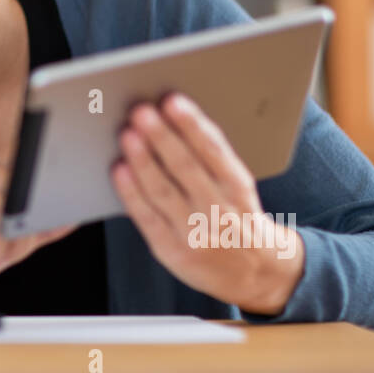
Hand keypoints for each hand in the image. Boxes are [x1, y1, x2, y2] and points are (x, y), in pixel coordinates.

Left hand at [110, 92, 304, 314]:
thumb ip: (211, 157)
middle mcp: (218, 209)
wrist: (254, 271)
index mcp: (238, 186)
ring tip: (127, 134)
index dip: (192, 124)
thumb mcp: (237, 184)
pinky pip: (147, 218)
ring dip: (143, 161)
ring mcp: (194, 232)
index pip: (214, 150)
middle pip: (186, 167)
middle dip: (162, 136)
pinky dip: (131, 193)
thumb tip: (174, 117)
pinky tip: (119, 170)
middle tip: (142, 111)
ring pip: (164, 191)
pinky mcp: (172, 250)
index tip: (173, 101)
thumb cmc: (237, 215)